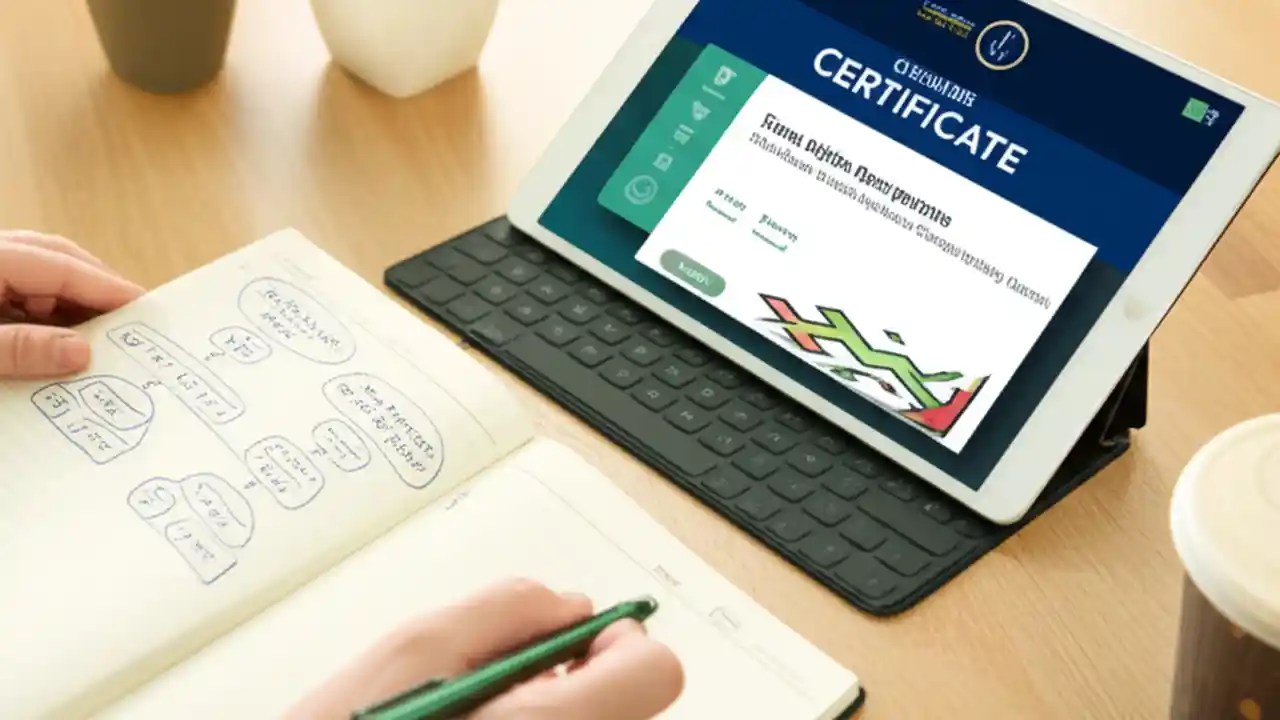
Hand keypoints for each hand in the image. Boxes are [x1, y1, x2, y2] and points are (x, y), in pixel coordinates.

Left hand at [0, 230, 143, 377]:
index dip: (107, 289)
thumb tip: (82, 353)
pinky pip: (15, 286)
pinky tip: (54, 336)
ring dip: (69, 302)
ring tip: (95, 335)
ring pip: (36, 272)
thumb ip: (22, 348)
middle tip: (128, 321)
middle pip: (55, 258)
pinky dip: (41, 310)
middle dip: (95, 288)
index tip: (146, 310)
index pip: (62, 266)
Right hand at [285, 579, 684, 719]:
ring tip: (473, 715)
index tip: (570, 642)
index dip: (617, 641)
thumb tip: (568, 605)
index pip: (655, 671)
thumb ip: (504, 611)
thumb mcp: (412, 650)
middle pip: (629, 704)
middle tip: (502, 681)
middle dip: (577, 676)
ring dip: (556, 708)